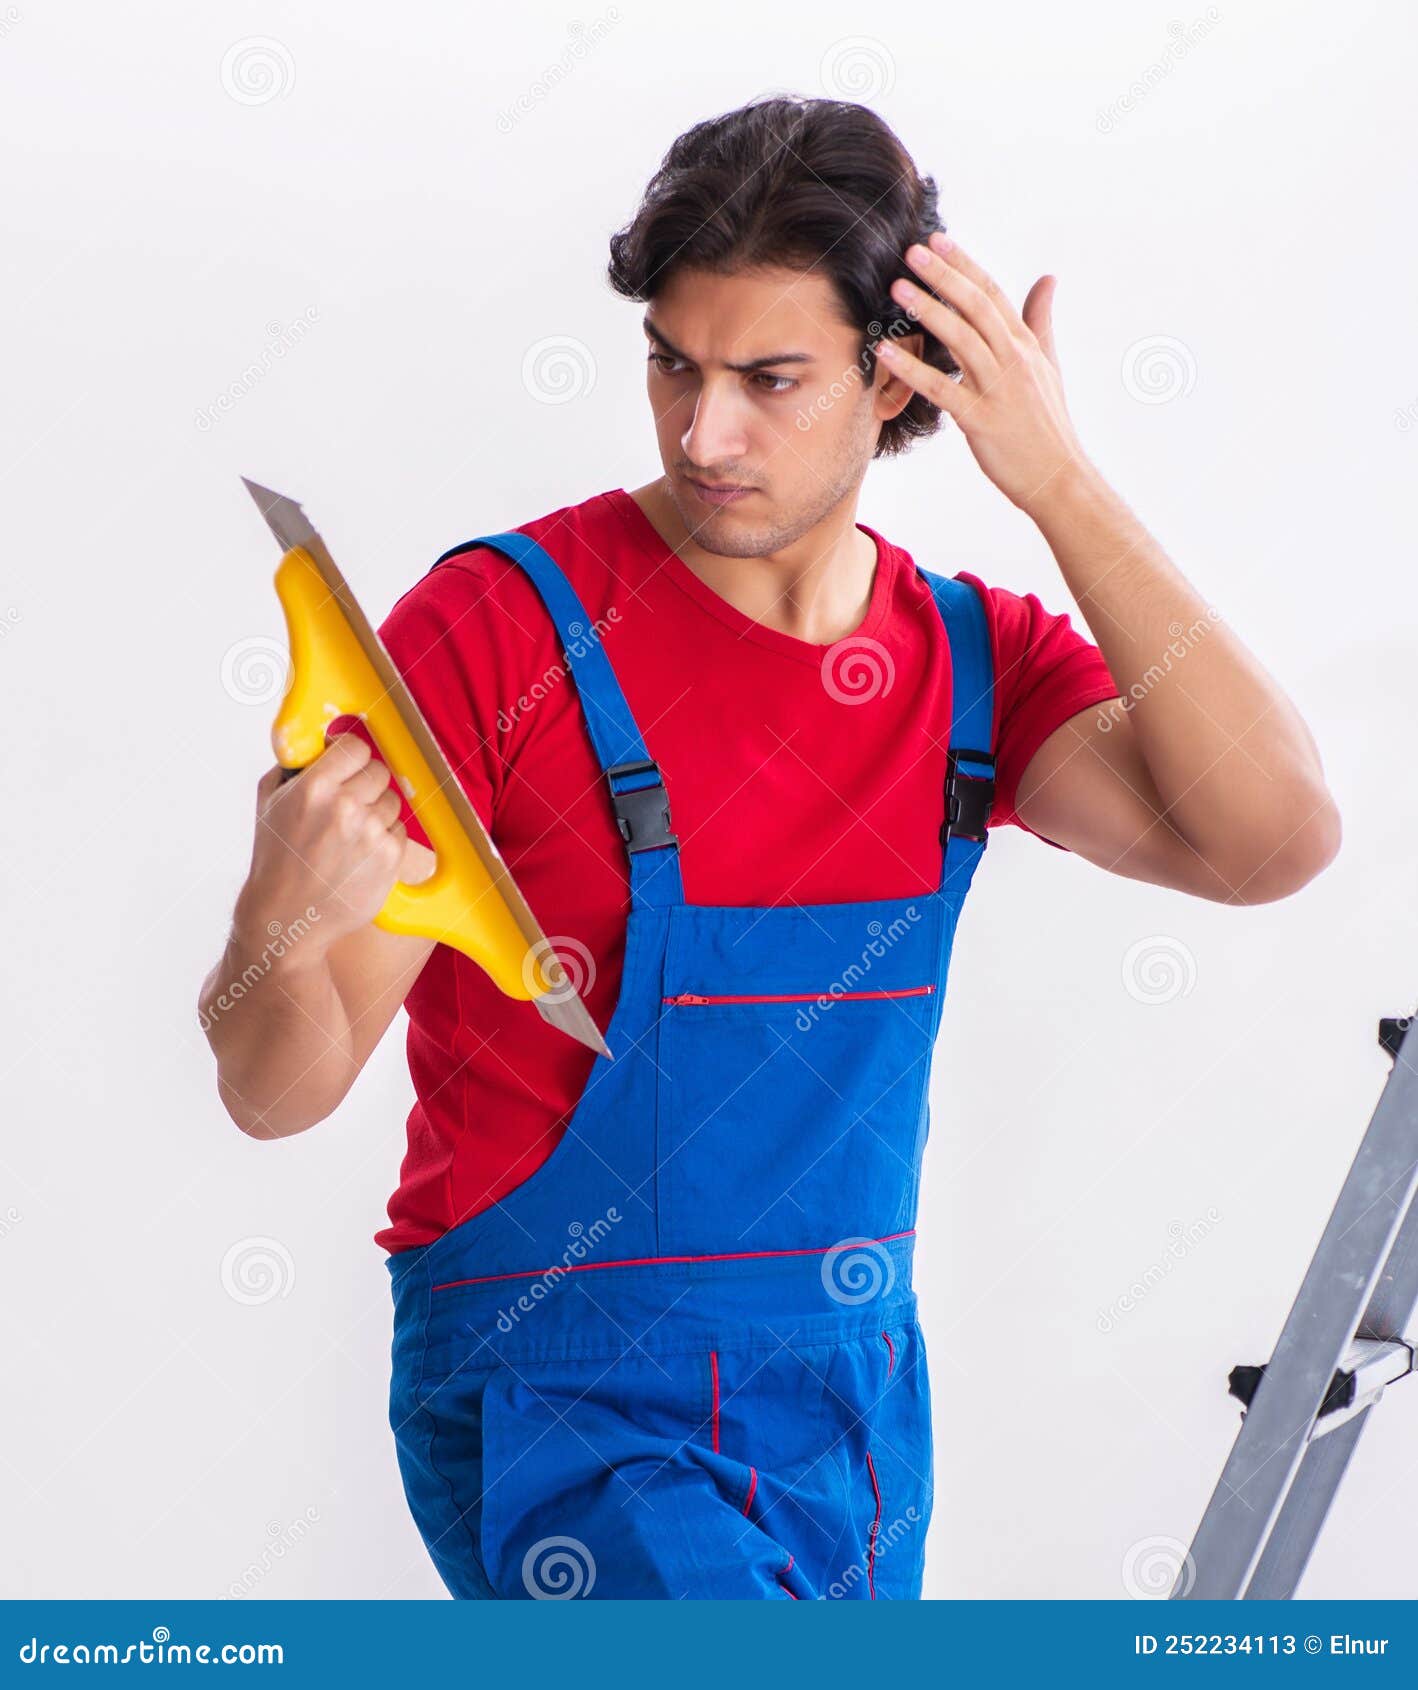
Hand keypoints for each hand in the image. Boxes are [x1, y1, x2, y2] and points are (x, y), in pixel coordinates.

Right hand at [233, 732, 426, 961]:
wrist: (287, 915)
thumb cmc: (276, 858)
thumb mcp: (269, 802)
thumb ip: (294, 765)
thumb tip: (320, 739)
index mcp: (315, 788)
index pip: (356, 747)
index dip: (350, 758)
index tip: (346, 768)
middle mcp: (346, 807)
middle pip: (379, 771)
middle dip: (364, 785)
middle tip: (346, 807)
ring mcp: (371, 834)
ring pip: (392, 801)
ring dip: (376, 813)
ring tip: (349, 836)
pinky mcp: (390, 859)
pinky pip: (400, 831)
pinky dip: (384, 840)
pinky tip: (359, 855)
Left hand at [876, 232, 1094, 513]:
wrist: (1058, 477)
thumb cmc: (1048, 425)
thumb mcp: (1049, 366)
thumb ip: (1040, 321)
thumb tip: (1047, 279)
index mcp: (1025, 345)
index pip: (993, 294)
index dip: (965, 264)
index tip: (939, 240)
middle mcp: (1013, 361)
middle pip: (976, 307)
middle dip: (944, 276)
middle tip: (912, 250)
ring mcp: (998, 390)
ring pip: (961, 340)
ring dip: (928, 311)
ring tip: (897, 288)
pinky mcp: (980, 421)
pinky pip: (942, 389)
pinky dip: (912, 370)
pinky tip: (886, 352)